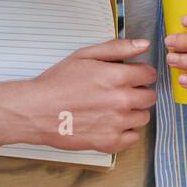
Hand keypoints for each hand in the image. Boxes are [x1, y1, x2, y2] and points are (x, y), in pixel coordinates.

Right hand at [24, 38, 158, 154]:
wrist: (35, 110)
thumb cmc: (57, 82)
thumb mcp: (84, 55)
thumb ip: (117, 48)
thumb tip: (144, 44)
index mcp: (116, 76)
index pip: (150, 74)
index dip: (140, 72)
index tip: (131, 75)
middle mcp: (121, 101)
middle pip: (150, 96)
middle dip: (139, 91)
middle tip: (120, 91)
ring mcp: (116, 124)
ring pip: (143, 117)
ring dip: (133, 111)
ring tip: (113, 107)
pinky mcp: (109, 142)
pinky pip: (133, 137)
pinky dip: (125, 131)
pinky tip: (110, 123)